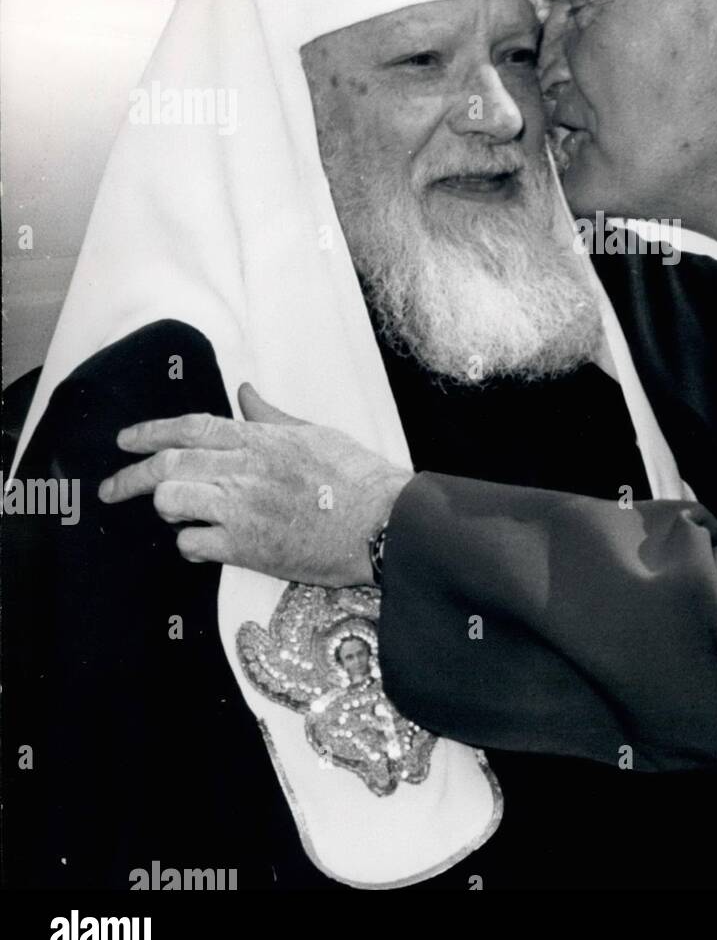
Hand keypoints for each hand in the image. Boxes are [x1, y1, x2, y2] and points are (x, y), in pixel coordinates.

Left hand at [98, 383, 412, 586]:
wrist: (382, 522)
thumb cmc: (357, 478)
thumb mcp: (315, 433)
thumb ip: (271, 415)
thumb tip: (245, 392)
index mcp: (260, 439)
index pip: (191, 427)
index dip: (150, 432)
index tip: (125, 441)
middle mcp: (244, 469)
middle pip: (168, 464)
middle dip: (129, 476)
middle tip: (112, 487)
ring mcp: (242, 508)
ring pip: (172, 499)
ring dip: (166, 506)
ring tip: (174, 512)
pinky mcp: (247, 547)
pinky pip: (192, 543)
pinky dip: (190, 543)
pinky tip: (203, 543)